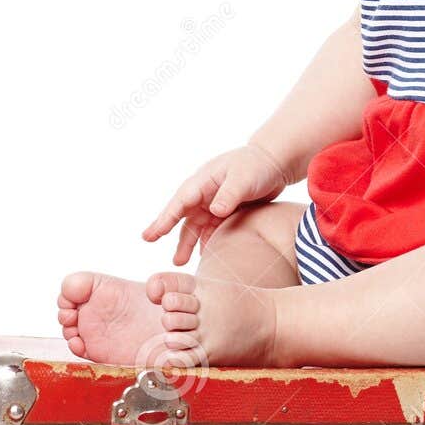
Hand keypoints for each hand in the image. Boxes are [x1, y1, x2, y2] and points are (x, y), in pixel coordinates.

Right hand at [142, 143, 291, 265]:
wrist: (275, 162)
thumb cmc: (258, 165)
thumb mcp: (244, 178)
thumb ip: (230, 195)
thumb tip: (214, 211)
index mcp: (203, 182)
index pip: (180, 202)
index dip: (165, 219)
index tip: (151, 235)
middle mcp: (204, 193)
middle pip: (183, 216)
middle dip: (167, 230)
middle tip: (149, 242)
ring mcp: (214, 202)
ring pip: (196, 226)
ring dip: (188, 242)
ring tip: (179, 262)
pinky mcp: (226, 211)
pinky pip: (212, 229)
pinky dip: (207, 241)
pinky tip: (205, 256)